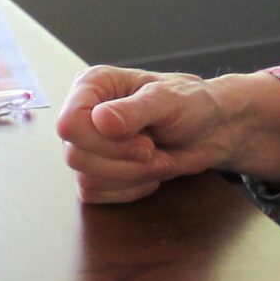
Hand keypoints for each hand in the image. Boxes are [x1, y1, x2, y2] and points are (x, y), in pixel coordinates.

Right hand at [55, 66, 279, 203]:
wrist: (209, 131)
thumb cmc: (191, 105)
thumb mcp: (169, 100)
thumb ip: (135, 110)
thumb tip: (101, 120)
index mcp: (92, 86)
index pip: (70, 123)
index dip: (105, 141)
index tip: (144, 141)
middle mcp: (83, 114)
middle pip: (76, 155)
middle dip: (124, 162)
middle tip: (155, 151)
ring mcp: (86, 145)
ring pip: (86, 178)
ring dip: (131, 177)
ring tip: (157, 159)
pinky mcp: (94, 172)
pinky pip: (95, 194)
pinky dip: (128, 190)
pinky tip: (148, 173)